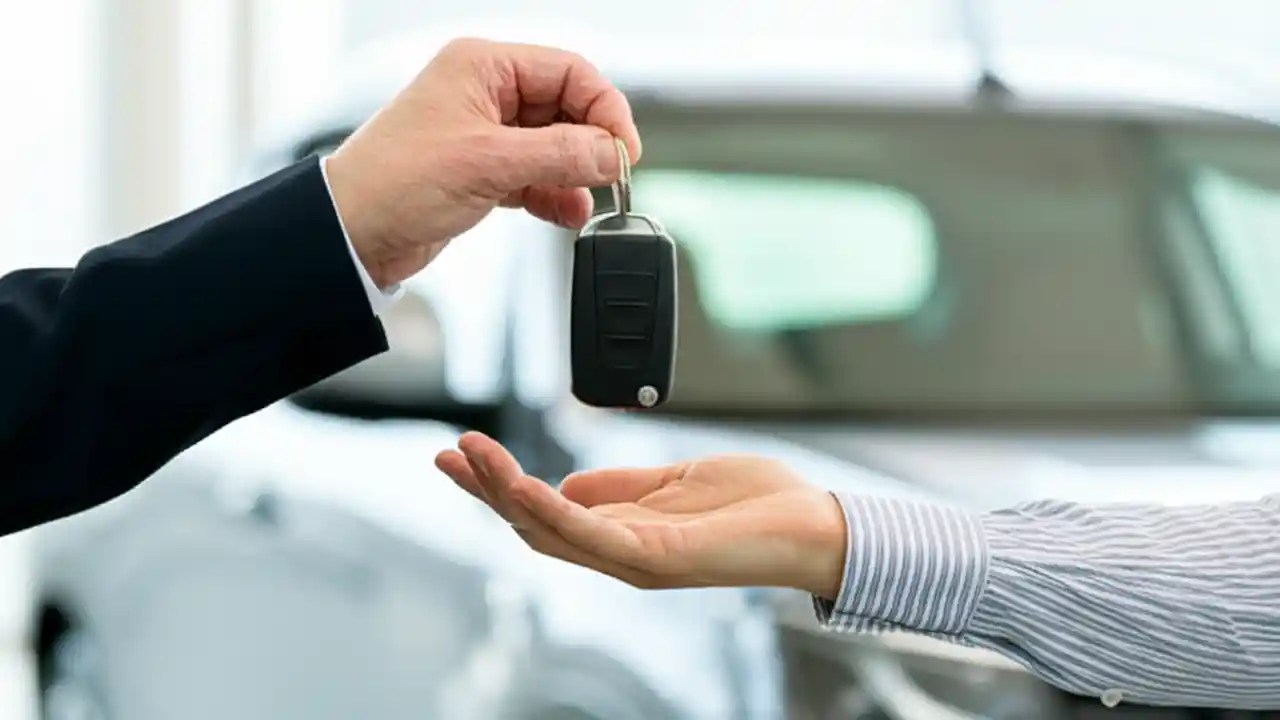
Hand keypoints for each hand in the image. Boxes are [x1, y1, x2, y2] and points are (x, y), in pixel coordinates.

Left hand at [324, 38, 641, 287]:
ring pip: (555, 146)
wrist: (349, 235)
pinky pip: (536, 175)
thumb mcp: (488, 163)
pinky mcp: (481, 171)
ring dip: (575, 175)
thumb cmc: (392, 182)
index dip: (604, 109)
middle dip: (591, 145)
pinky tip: (566, 213)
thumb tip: (613, 154)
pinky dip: (555, 195)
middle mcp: (484, 93)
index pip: (569, 71)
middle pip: (566, 108)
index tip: (623, 150)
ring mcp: (483, 133)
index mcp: (482, 66)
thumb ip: (560, 156)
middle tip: (612, 178)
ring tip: (586, 202)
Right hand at [435, 433, 847, 599]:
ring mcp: (637, 562)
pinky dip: (553, 511)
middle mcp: (621, 554)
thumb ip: (622, 487)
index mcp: (623, 534)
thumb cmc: (757, 505)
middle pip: (534, 526)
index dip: (499, 487)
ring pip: (552, 531)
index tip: (463, 454)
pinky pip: (594, 535)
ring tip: (471, 457)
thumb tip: (567, 485)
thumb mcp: (675, 482)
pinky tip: (524, 485)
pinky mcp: (660, 560)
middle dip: (486, 491)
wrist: (814, 525)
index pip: (545, 513)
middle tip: (447, 454)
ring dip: (506, 493)